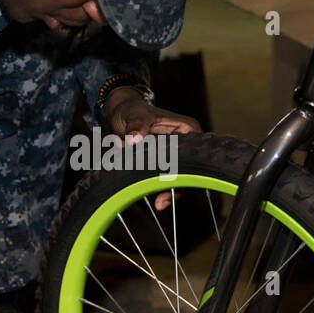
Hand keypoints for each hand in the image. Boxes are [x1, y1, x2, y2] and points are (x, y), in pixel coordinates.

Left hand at [103, 89, 199, 210]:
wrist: (119, 114)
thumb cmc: (131, 109)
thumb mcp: (134, 115)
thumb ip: (137, 126)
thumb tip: (135, 138)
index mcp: (188, 130)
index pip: (194, 155)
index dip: (186, 172)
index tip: (171, 182)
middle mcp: (186, 145)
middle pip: (190, 171)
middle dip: (177, 187)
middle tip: (162, 202)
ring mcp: (176, 156)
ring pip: (180, 180)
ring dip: (168, 191)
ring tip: (158, 203)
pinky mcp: (164, 164)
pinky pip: (165, 181)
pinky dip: (159, 190)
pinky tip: (155, 200)